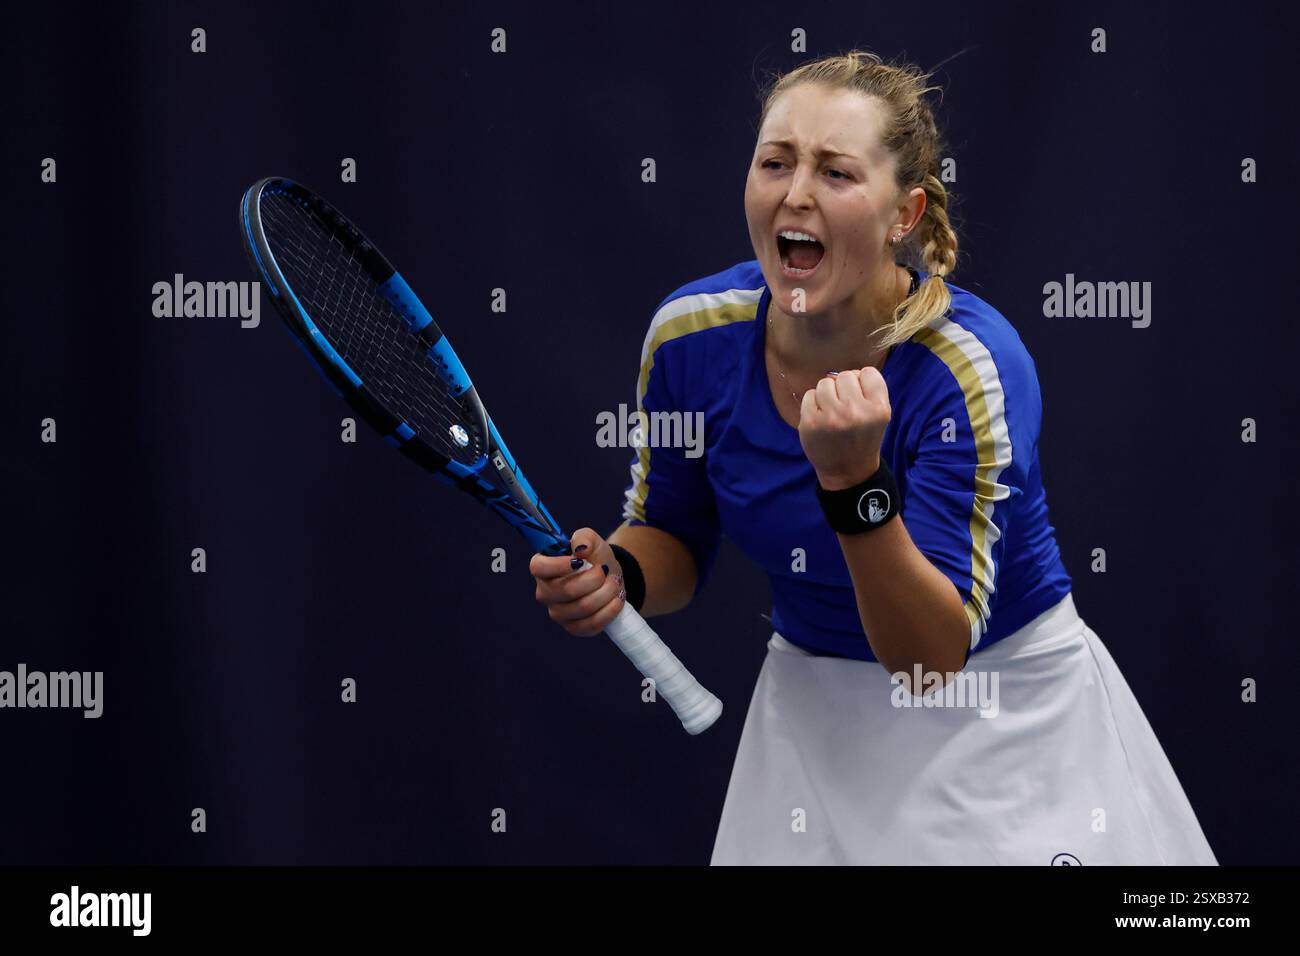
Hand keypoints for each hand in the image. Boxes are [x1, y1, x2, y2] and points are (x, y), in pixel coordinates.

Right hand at [528, 527, 625, 636]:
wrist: (609, 578)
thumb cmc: (594, 558)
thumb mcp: (592, 542)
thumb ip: (584, 538)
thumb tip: (580, 547)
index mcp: (543, 568)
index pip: (538, 567)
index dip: (558, 565)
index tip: (580, 561)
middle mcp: (545, 592)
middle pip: (567, 590)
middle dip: (594, 579)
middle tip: (606, 571)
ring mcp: (558, 613)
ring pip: (583, 608)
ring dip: (606, 593)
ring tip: (614, 583)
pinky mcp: (574, 627)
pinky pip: (591, 624)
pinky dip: (609, 611)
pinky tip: (616, 600)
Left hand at [797, 367, 890, 490]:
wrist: (847, 471)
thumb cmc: (862, 438)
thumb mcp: (879, 416)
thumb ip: (868, 391)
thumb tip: (843, 372)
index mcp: (878, 409)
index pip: (868, 372)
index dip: (862, 383)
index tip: (860, 398)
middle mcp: (856, 412)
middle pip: (845, 375)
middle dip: (843, 389)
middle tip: (845, 409)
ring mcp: (832, 417)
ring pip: (825, 383)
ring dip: (827, 395)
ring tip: (832, 413)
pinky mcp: (810, 422)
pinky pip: (809, 395)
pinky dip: (813, 404)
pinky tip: (820, 418)